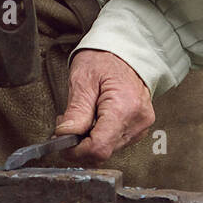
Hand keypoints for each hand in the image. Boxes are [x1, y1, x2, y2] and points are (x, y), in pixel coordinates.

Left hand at [54, 50, 154, 165]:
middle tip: (67, 124)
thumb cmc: (105, 58)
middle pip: (104, 151)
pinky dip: (101, 136)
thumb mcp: (83, 80)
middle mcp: (137, 121)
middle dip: (80, 144)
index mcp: (124, 108)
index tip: (62, 143)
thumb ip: (75, 112)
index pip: (99, 148)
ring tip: (82, 117)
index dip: (76, 151)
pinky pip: (116, 142)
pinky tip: (94, 120)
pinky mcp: (139, 128)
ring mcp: (141, 126)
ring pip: (109, 149)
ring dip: (90, 140)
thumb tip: (65, 137)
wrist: (125, 50)